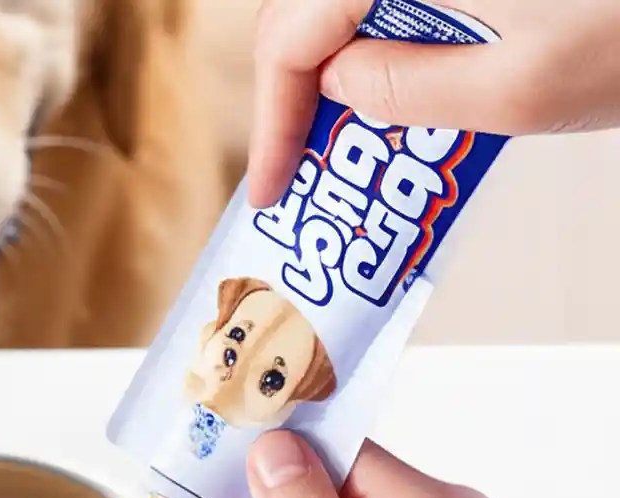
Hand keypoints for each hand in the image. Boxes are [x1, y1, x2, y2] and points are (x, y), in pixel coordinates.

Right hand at [248, 0, 619, 207]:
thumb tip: (338, 89)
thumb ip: (404, 92)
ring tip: (349, 143)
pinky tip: (402, 93)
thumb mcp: (516, 90)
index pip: (291, 36)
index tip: (275, 187)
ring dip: (339, 74)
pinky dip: (384, 47)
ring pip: (345, 5)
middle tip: (304, 168)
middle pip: (306, 13)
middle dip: (298, 97)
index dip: (274, 120)